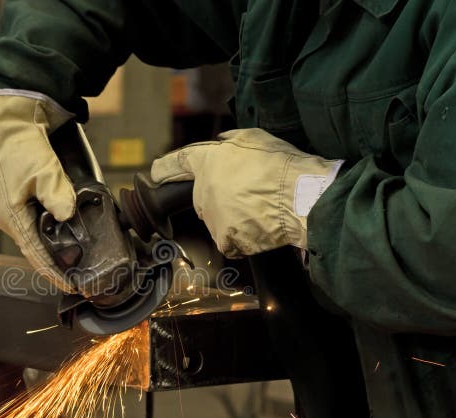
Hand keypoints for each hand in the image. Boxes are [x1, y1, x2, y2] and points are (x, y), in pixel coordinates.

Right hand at [0, 90, 76, 291]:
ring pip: (25, 226)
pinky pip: (19, 211)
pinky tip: (49, 215)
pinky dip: (36, 218)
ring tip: (65, 243)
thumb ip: (58, 195)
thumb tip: (68, 215)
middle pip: (30, 242)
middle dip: (51, 256)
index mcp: (10, 215)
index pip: (35, 254)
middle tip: (74, 265)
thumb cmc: (13, 142)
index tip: (70, 284)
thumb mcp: (43, 169)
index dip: (54, 271)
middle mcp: (1, 214)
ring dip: (44, 235)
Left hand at [150, 128, 343, 257]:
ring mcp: (212, 216)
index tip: (156, 172)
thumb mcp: (254, 138)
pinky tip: (260, 228)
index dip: (164, 168)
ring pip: (217, 219)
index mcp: (208, 161)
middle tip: (249, 194)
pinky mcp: (224, 238)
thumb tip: (222, 143)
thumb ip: (231, 141)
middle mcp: (203, 189)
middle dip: (219, 197)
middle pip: (201, 197)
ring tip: (261, 209)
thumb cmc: (281, 166)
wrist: (299, 197)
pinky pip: (229, 242)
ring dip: (234, 217)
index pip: (176, 163)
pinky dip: (242, 239)